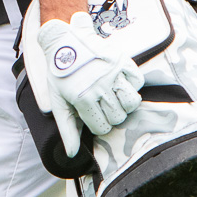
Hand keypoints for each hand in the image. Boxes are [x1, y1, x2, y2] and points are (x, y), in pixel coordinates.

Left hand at [37, 12, 143, 155]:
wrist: (63, 42)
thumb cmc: (60, 75)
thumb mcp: (58, 102)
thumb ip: (67, 130)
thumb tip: (72, 154)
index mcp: (82, 97)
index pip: (103, 127)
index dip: (97, 124)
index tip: (91, 114)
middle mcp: (100, 85)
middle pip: (119, 117)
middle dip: (110, 115)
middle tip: (100, 104)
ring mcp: (112, 72)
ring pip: (132, 102)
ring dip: (124, 102)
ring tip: (112, 96)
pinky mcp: (121, 60)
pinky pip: (137, 81)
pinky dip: (131, 84)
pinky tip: (118, 81)